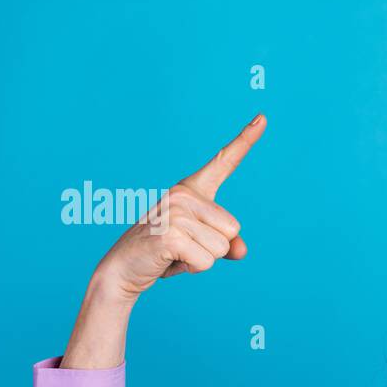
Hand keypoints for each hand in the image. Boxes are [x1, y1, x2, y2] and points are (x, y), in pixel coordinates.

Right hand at [93, 114, 264, 301]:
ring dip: (202, 260)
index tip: (262, 118)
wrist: (123, 269)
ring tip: (175, 253)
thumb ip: (226, 244)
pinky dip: (192, 268)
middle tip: (184, 247)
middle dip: (213, 248)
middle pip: (233, 229)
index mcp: (191, 190)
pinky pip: (206, 261)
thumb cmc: (165, 254)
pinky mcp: (169, 233)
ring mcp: (175, 211)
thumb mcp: (201, 246)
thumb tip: (240, 250)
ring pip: (221, 247)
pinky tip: (169, 259)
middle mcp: (183, 194)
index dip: (245, 140)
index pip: (223, 162)